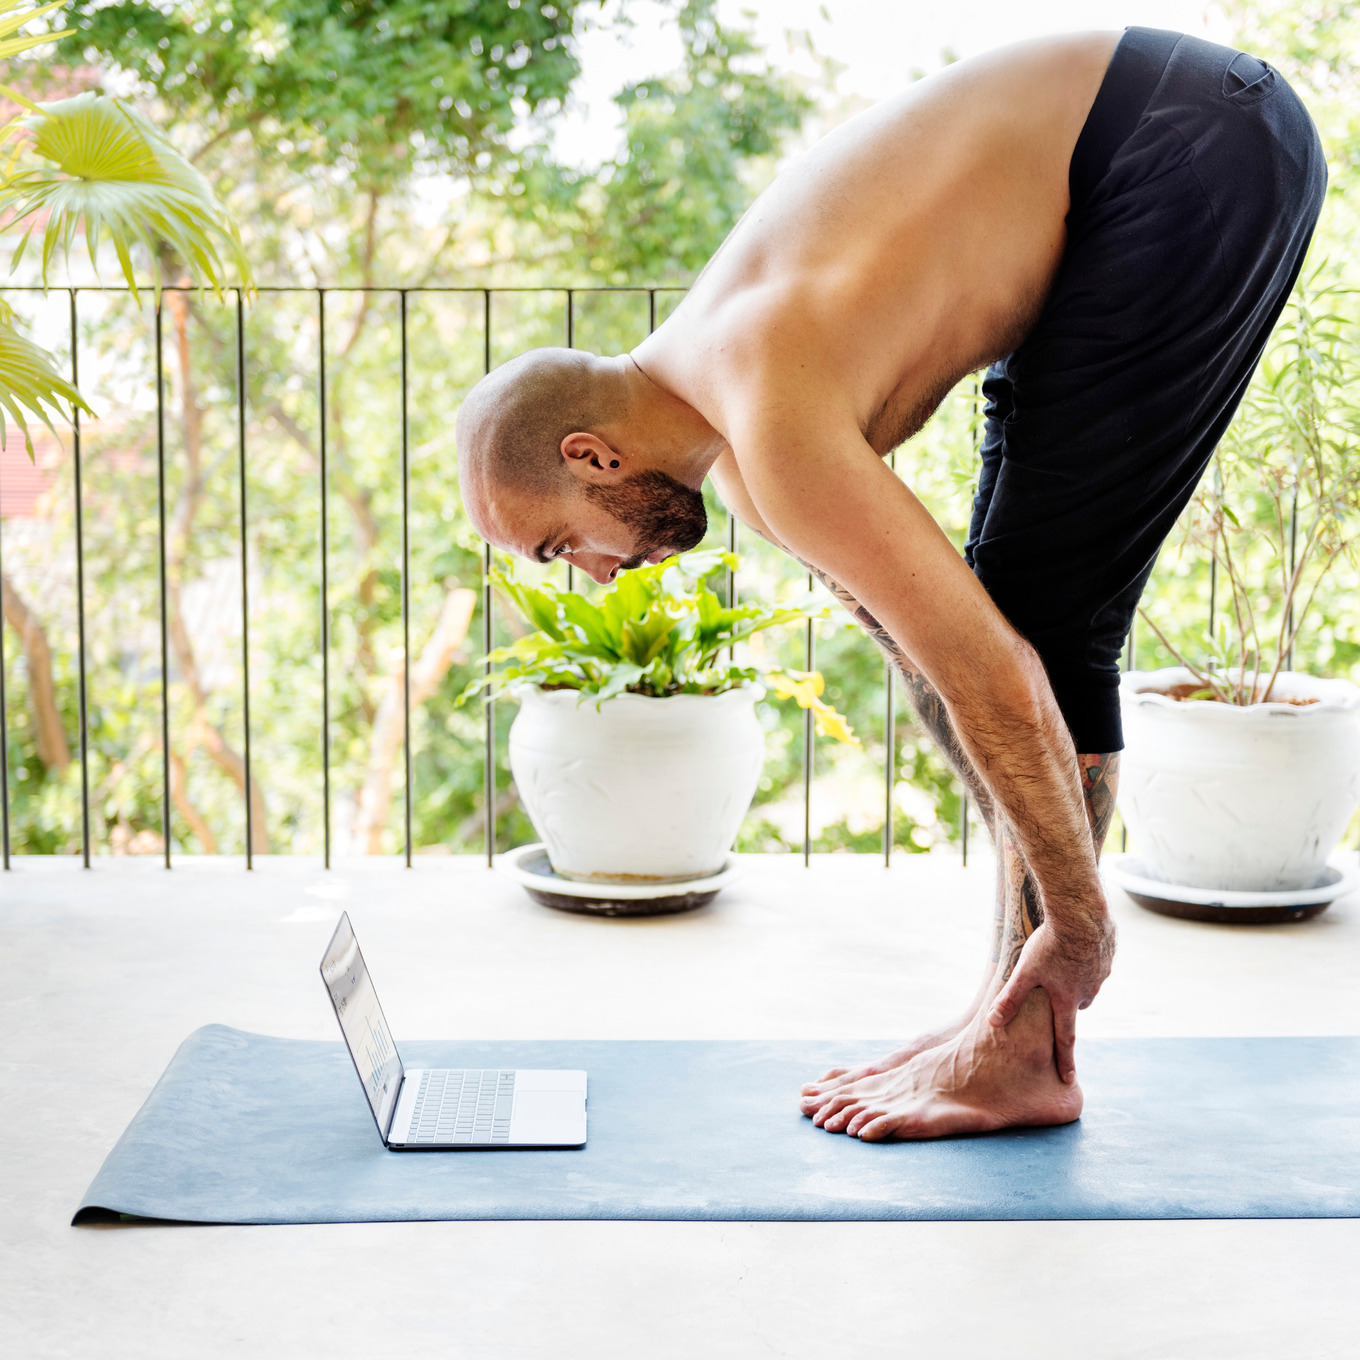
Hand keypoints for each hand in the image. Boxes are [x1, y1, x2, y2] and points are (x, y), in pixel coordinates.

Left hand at [987, 913, 1116, 1083]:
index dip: (1066, 1059)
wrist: (1081, 913)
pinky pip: (1098, 961)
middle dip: (1067, 1005)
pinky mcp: (1109, 952)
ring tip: (1064, 965)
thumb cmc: (1050, 943)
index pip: (1066, 1037)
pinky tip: (1078, 944)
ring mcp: (1102, 971)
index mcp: (1068, 999)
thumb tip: (993, 1023)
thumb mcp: (1024, 972)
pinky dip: (1088, 958)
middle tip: (1058, 997)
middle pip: (1077, 1005)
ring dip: (1077, 979)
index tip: (1069, 1079)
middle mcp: (1089, 990)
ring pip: (1088, 982)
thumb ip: (1010, 998)